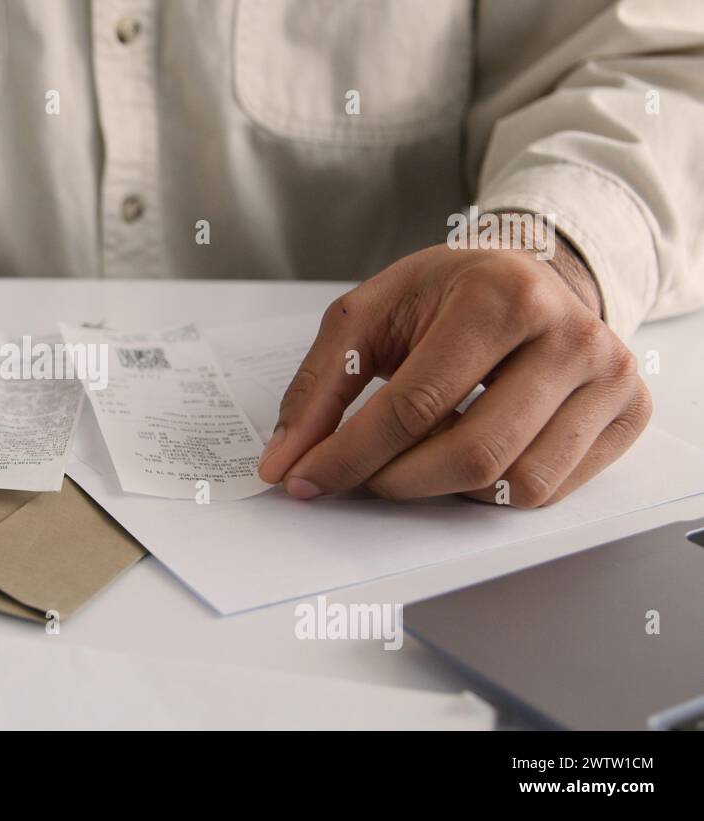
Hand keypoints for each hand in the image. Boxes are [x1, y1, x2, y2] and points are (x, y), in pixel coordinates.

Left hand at [257, 241, 651, 507]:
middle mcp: (569, 335)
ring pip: (515, 485)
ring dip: (446, 489)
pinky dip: (492, 489)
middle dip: (396, 482)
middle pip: (470, 455)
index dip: (349, 456)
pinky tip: (472, 448)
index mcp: (501, 297)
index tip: (305, 481)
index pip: (414, 406)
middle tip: (361, 477)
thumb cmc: (447, 294)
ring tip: (420, 452)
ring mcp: (610, 378)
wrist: (533, 272)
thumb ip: (319, 387)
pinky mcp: (628, 415)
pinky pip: (550, 491)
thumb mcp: (369, 314)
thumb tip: (283, 462)